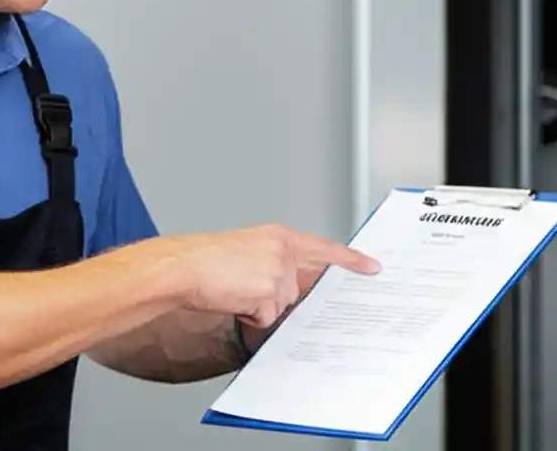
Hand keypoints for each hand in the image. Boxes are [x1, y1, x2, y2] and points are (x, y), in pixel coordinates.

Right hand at [172, 224, 379, 327]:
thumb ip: (274, 262)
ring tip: (234, 289)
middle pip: (298, 288)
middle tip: (246, 286)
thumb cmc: (206, 261)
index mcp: (279, 237)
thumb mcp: (248, 251)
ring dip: (259, 306)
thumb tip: (286, 289)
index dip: (350, 260)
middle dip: (275, 294)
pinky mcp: (268, 293)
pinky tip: (233, 300)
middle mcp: (283, 251)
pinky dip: (250, 316)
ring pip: (281, 305)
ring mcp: (278, 272)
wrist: (183, 268)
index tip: (373, 267)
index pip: (324, 249)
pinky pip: (267, 319)